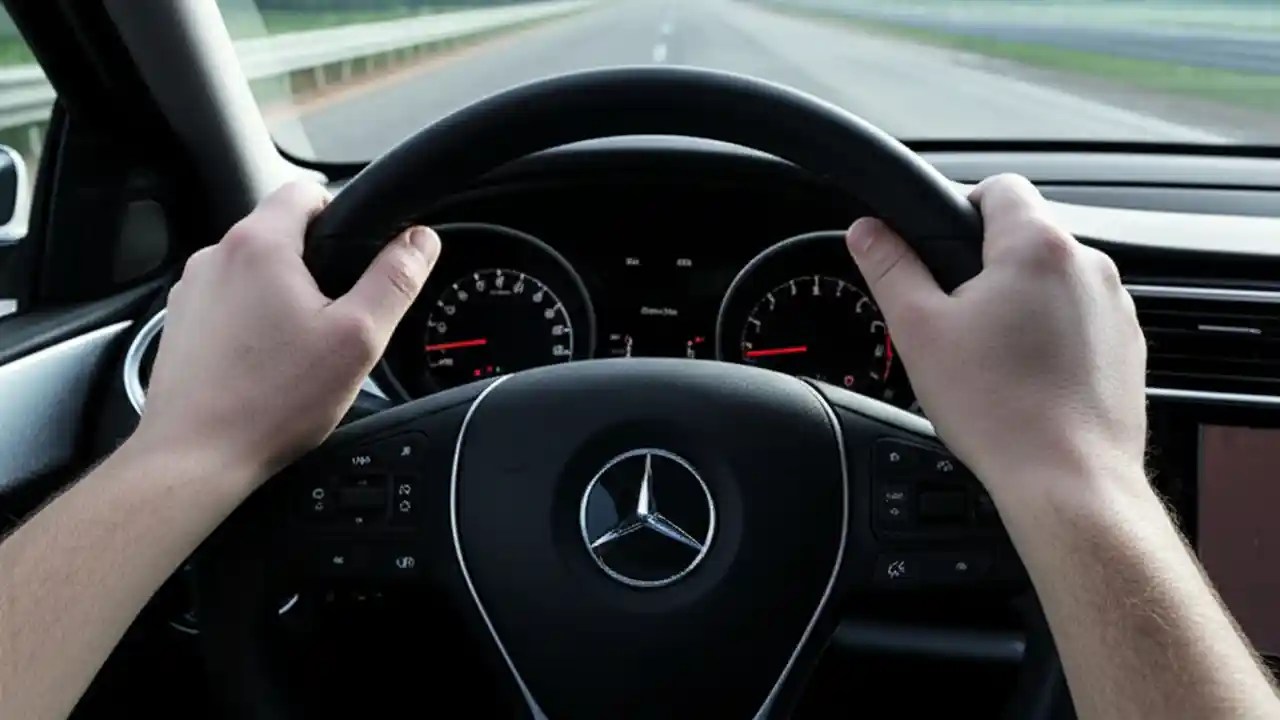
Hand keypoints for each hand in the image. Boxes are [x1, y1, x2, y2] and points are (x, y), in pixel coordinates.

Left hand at [135, 181, 440, 480]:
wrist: (197, 456)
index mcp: (259, 244)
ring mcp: (192, 291)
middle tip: (337, 317)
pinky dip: (253, 323)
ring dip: (282, 295)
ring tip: (300, 348)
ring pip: (255, 271)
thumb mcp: (358, 338)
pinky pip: (230, 304)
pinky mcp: (182, 324)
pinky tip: (268, 364)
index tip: (358, 256)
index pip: (307, 190)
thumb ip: (395, 280)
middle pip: (281, 232)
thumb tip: (420, 241)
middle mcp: (216, 256)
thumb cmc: (272, 401)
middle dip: (315, 265)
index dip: (343, 216)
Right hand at [847, 174, 1146, 499]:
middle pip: (1027, 236)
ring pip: (1055, 279)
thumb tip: (866, 231)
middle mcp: (1088, 265)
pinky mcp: (1128, 344)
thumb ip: (890, 268)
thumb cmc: (996, 409)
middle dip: (989, 266)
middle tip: (958, 319)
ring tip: (994, 356)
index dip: (962, 208)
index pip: (1000, 187)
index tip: (943, 249)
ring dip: (1024, 301)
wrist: (1065, 479)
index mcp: (1036, 247)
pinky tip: (1028, 376)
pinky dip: (1054, 334)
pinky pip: (1082, 318)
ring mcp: (1116, 305)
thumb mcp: (919, 331)